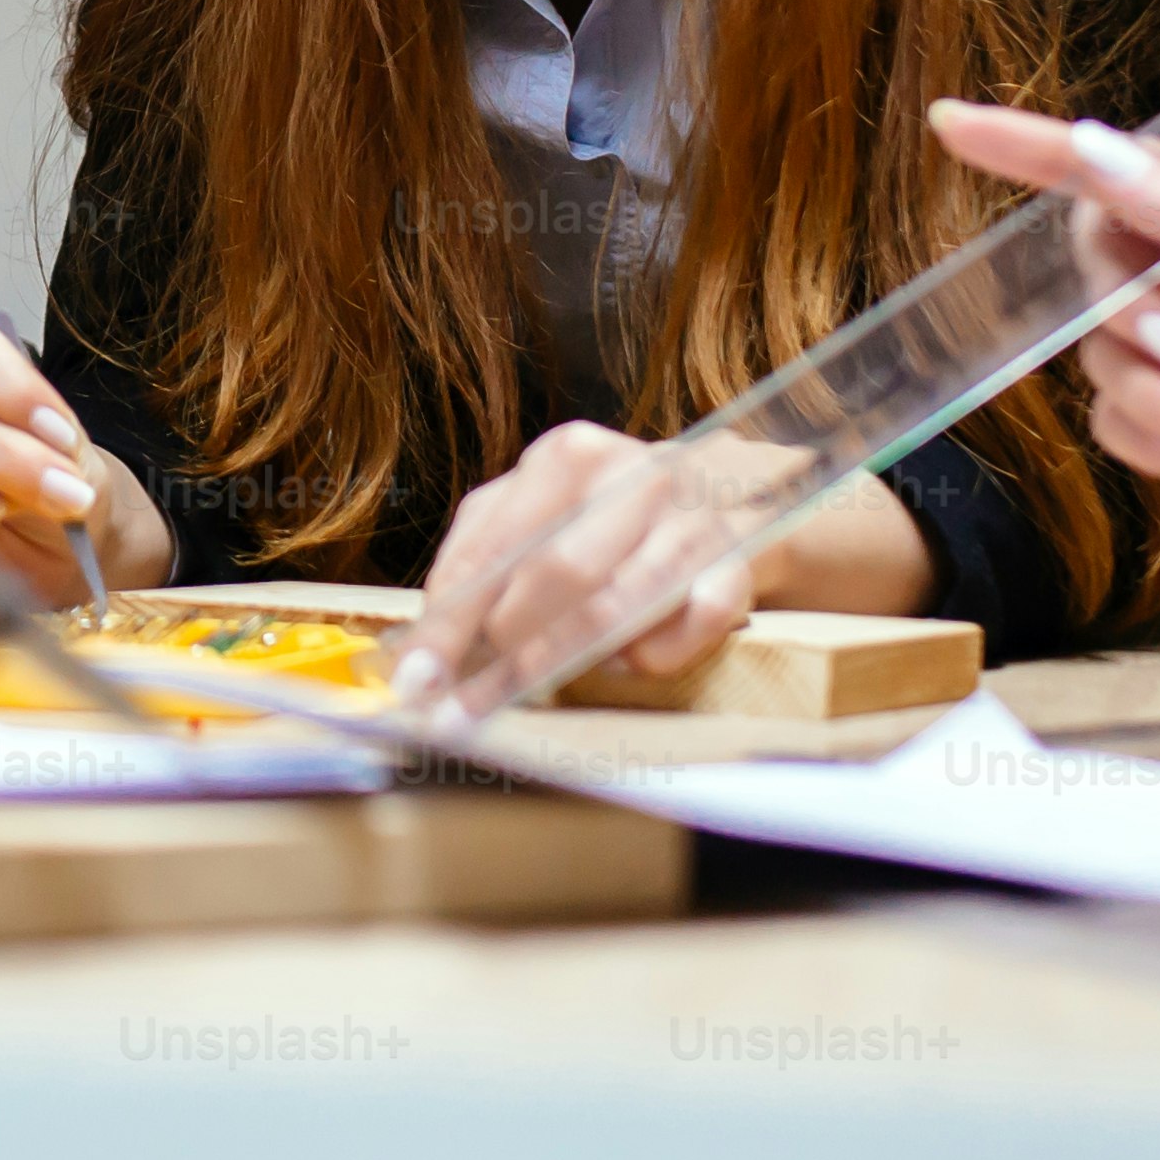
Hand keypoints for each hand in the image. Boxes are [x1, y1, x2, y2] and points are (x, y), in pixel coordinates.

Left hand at [395, 422, 788, 710]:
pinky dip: (654, 656)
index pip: (488, 549)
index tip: (417, 683)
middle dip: (509, 648)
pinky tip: (629, 661)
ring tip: (536, 691)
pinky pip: (692, 623)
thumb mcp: (544, 517)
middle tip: (477, 700)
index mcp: (564, 459)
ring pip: (620, 603)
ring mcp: (691, 511)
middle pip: (553, 573)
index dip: (448, 624)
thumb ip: (487, 567)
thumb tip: (423, 656)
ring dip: (571, 660)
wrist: (738, 491)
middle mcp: (629, 472)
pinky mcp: (742, 555)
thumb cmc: (615, 519)